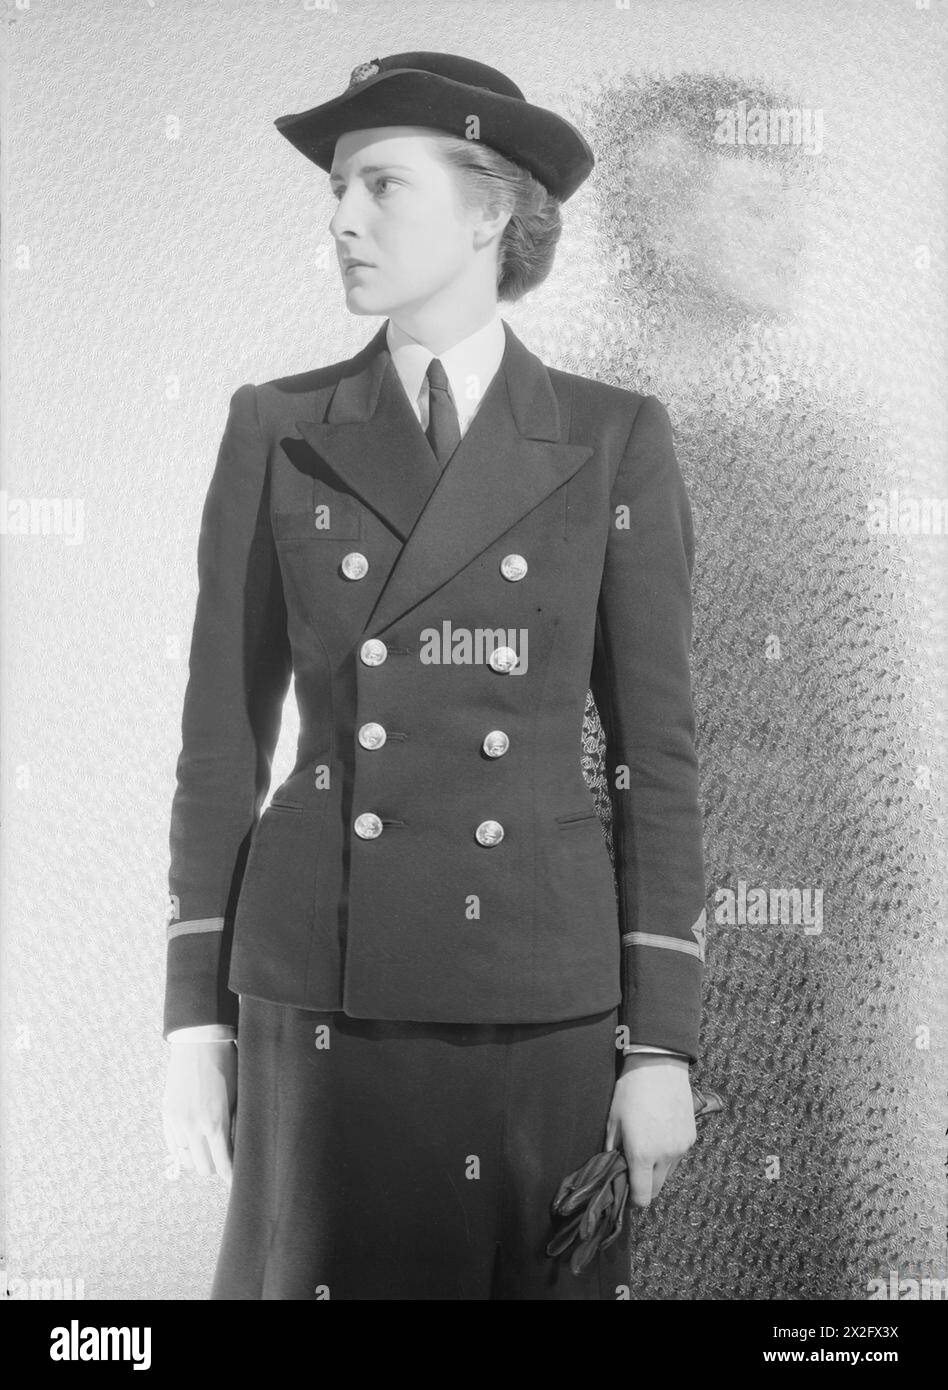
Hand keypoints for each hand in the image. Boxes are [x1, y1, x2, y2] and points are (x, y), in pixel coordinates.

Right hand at [162, 1038, 236, 1183]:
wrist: (199, 1042)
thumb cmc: (226, 1065)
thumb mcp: (237, 1098)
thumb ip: (234, 1126)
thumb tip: (236, 1149)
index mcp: (215, 1123)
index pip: (223, 1165)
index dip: (231, 1178)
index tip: (237, 1182)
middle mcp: (193, 1126)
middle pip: (203, 1168)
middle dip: (216, 1168)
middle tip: (226, 1161)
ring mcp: (177, 1121)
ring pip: (186, 1160)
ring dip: (198, 1159)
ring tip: (210, 1150)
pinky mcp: (167, 1114)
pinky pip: (173, 1145)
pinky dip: (183, 1149)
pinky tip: (194, 1143)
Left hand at [605, 1054, 695, 1208]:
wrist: (659, 1066)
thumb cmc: (631, 1091)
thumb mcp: (613, 1121)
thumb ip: (612, 1150)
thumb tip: (612, 1166)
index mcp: (642, 1155)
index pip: (642, 1197)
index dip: (632, 1198)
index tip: (625, 1188)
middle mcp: (665, 1156)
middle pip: (656, 1189)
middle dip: (644, 1185)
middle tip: (633, 1168)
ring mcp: (681, 1148)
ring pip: (668, 1174)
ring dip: (657, 1169)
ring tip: (647, 1146)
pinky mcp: (691, 1138)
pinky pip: (678, 1157)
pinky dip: (668, 1154)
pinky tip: (660, 1134)